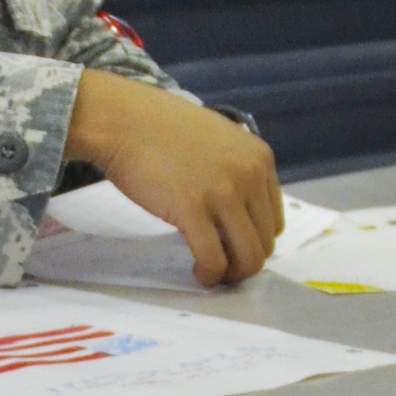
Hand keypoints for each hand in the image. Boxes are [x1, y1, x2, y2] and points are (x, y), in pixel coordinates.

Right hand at [63, 70, 282, 285]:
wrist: (122, 119)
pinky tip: (197, 271)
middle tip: (217, 263)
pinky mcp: (192, 210)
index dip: (251, 240)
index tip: (228, 244)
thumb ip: (236, 170)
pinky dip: (209, 275)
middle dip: (241, 261)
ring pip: (249, 258)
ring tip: (208, 270)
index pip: (273, 221)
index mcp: (259, 158)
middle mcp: (249, 175)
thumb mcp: (217, 140)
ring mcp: (223, 192)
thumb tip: (238, 213)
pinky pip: (214, 260)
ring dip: (229, 274)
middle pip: (264, 243)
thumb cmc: (159, 130)